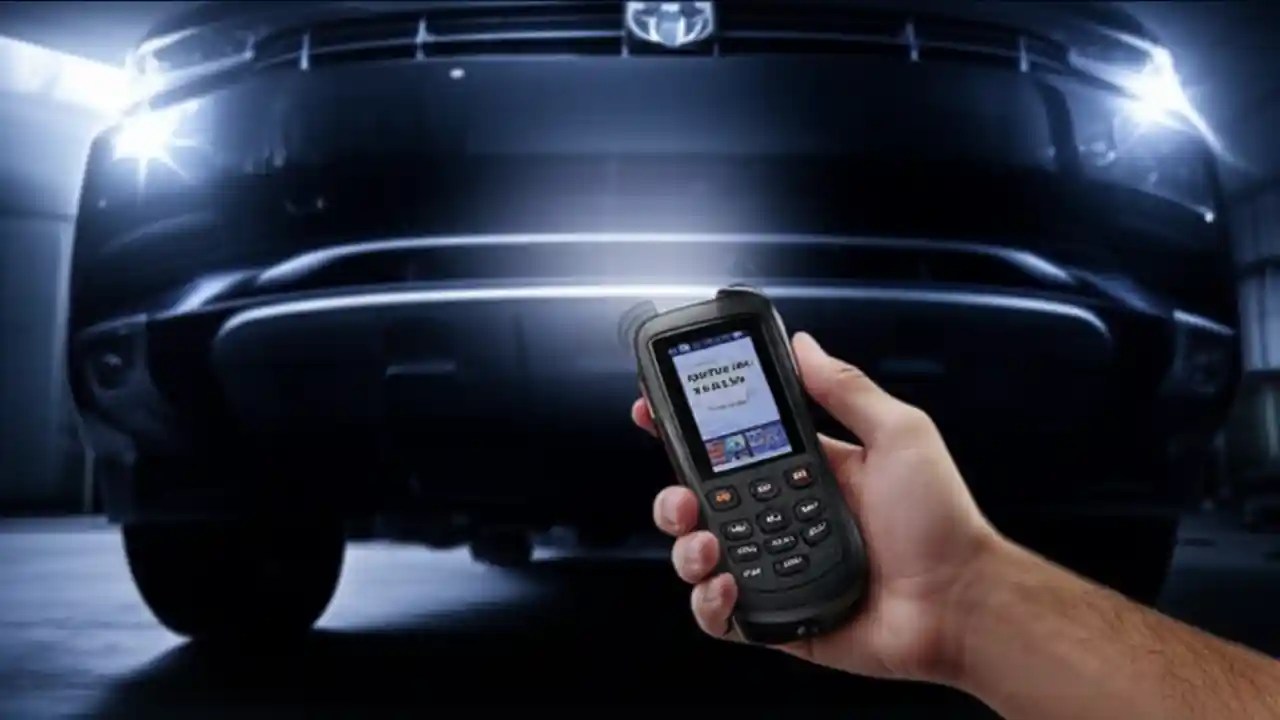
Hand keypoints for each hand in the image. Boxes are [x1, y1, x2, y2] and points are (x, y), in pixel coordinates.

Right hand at [632, 331, 1000, 682]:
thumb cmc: (942, 522)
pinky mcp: (776, 618)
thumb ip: (847, 390)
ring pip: (698, 557)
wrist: (961, 603)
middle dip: (673, 495)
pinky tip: (728, 586)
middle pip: (701, 502)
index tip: (654, 410)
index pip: (732, 444)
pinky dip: (710, 604)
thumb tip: (803, 345)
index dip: (689, 430)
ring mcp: (775, 569)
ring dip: (685, 548)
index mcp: (806, 472)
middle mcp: (781, 519)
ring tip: (708, 543)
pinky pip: (721, 615)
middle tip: (681, 493)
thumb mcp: (900, 434)